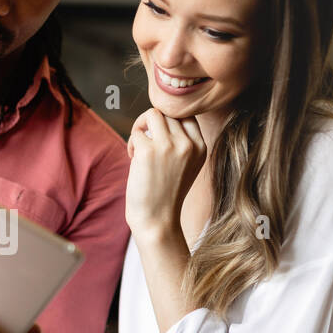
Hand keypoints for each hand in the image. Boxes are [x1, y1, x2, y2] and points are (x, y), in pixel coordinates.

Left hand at [125, 107, 205, 239]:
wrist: (158, 220)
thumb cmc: (166, 193)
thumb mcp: (186, 164)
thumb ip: (182, 141)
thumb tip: (161, 115)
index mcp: (201, 146)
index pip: (187, 115)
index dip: (170, 121)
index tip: (160, 137)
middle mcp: (188, 144)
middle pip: (168, 112)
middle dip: (153, 123)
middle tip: (145, 143)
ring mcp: (169, 146)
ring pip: (153, 113)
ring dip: (141, 126)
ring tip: (138, 146)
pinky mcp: (149, 151)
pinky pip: (137, 132)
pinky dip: (131, 142)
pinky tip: (133, 158)